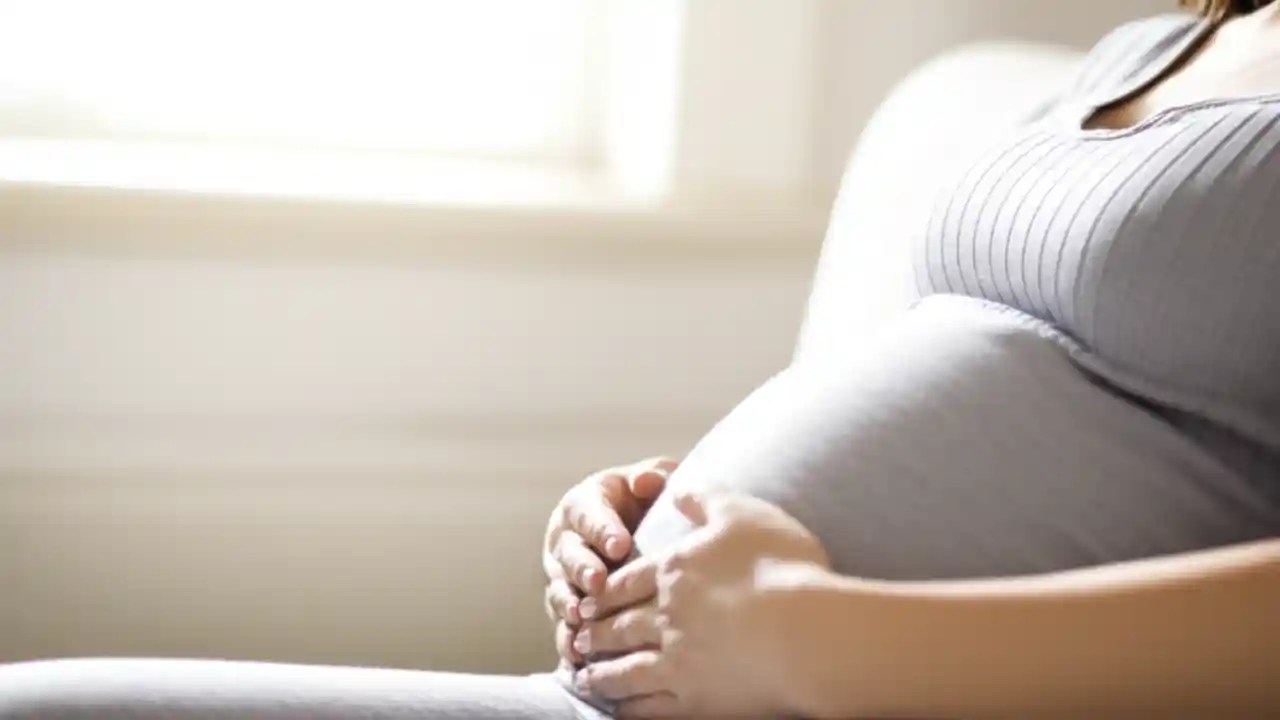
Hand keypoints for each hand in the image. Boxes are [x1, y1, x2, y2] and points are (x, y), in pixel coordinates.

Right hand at [543, 456, 677, 666]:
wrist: (641, 534)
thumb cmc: (648, 504)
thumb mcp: (652, 483)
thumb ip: (652, 477)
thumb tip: (648, 481)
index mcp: (583, 504)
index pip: (589, 514)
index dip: (602, 529)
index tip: (620, 545)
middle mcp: (565, 539)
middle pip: (568, 553)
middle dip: (582, 568)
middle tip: (598, 582)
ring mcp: (562, 575)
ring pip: (559, 589)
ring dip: (568, 604)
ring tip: (581, 617)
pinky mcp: (565, 605)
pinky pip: (561, 624)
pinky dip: (566, 639)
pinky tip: (575, 654)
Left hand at [574, 490, 829, 718]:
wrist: (809, 632)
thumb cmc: (783, 566)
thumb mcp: (740, 513)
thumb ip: (703, 497)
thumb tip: (674, 487)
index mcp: (675, 572)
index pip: (626, 581)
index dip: (605, 591)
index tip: (589, 598)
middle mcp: (666, 617)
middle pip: (619, 625)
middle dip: (595, 632)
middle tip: (577, 637)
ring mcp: (677, 662)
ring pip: (625, 670)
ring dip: (601, 675)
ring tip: (584, 678)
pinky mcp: (695, 701)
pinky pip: (649, 709)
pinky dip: (628, 710)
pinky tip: (620, 712)